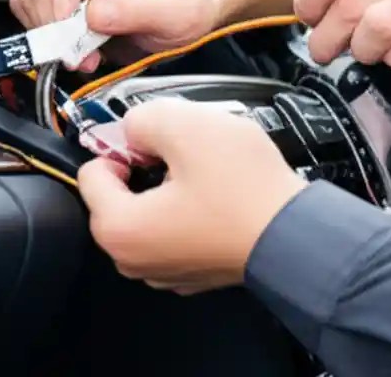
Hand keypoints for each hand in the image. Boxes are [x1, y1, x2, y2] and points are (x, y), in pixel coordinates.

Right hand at [9, 0, 218, 71]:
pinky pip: (36, 16)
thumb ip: (139, 12)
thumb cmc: (187, 7)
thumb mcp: (179, 12)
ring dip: (51, 34)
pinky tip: (77, 52)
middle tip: (78, 54)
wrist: (187, 19)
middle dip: (56, 23)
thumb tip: (95, 15)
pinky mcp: (66, 4)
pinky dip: (49, 40)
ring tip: (84, 55)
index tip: (65, 23)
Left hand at [77, 99, 307, 294]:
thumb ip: (143, 118)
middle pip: (119, 192)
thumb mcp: (187, 126)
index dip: (124, 146)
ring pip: (150, 210)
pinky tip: (219, 198)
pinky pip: (176, 230)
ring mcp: (164, 270)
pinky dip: (191, 211)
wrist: (298, 233)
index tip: (157, 144)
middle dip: (147, 168)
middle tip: (187, 157)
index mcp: (119, 229)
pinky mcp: (193, 271)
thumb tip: (134, 126)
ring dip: (171, 188)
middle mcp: (133, 259)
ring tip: (208, 176)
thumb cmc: (246, 191)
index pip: (92, 170)